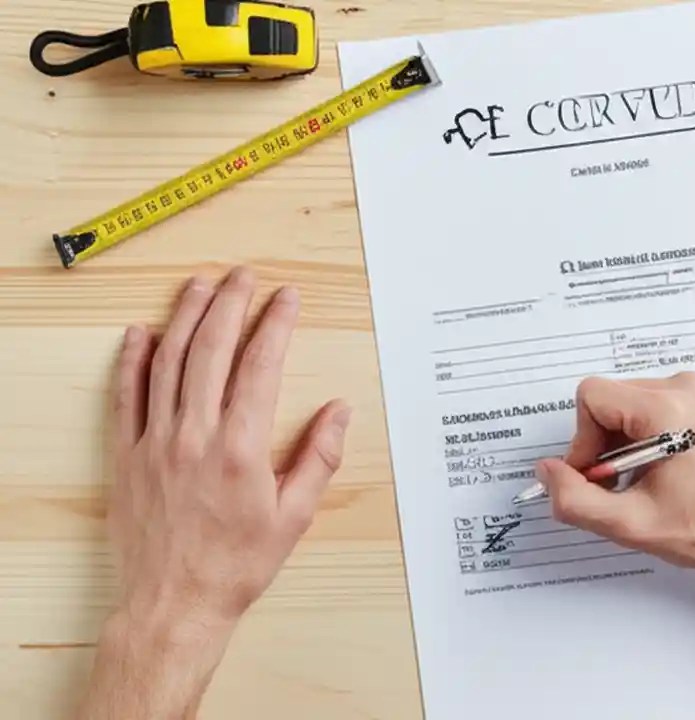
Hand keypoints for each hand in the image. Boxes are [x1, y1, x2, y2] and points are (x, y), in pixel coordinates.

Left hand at [109, 267, 349, 632]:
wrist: (175, 603)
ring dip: (185, 317)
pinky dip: (132, 360)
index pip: (260, 366)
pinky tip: (141, 334)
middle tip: (244, 276)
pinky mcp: (127, 456)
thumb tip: (339, 412)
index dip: (275, 324)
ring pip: (168, 362)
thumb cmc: (235, 566)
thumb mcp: (295, 516)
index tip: (286, 299)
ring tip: (200, 286)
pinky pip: (126, 396)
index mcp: (240, 449)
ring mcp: (155, 443)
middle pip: (212, 350)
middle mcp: (194, 436)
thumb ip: (318, 458)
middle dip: (231, 304)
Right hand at [536, 373, 694, 573]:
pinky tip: (657, 473)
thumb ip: (575, 499)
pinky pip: (650, 408)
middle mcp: (684, 388)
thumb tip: (547, 471)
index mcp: (667, 409)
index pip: (592, 397)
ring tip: (640, 483)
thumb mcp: (630, 524)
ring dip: (620, 443)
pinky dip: (640, 438)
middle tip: (616, 488)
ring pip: (627, 404)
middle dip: (600, 444)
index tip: (595, 479)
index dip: (581, 441)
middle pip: (609, 399)